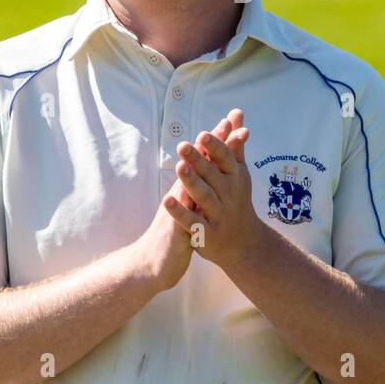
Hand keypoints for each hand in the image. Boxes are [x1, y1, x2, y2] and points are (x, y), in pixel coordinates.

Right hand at [135, 117, 238, 290]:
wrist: (152, 263)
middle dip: (211, 144)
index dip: (217, 140)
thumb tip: (209, 165)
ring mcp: (175, 210)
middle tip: (226, 123)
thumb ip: (199, 185)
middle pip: (197, 164)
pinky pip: (175, 217)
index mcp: (189, 188)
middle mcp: (181, 193)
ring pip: (184, 185)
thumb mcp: (190, 206)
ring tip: (200, 152)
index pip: (205, 158)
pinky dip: (176, 207)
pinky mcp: (173, 231)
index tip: (232, 120)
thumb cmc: (175, 232)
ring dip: (192, 169)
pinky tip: (177, 198)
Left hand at [165, 108, 265, 270]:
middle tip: (183, 145)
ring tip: (179, 167)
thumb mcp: (238, 171)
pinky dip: (180, 212)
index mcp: (235, 178)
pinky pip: (192, 221)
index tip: (203, 134)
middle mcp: (229, 195)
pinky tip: (167, 200)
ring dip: (191, 182)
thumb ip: (234, 143)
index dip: (215, 147)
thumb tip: (236, 113)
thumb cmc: (236, 198)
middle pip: (212, 175)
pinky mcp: (207, 233)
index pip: (226, 159)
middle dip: (199, 160)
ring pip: (204, 197)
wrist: (243, 242)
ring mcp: (218, 214)